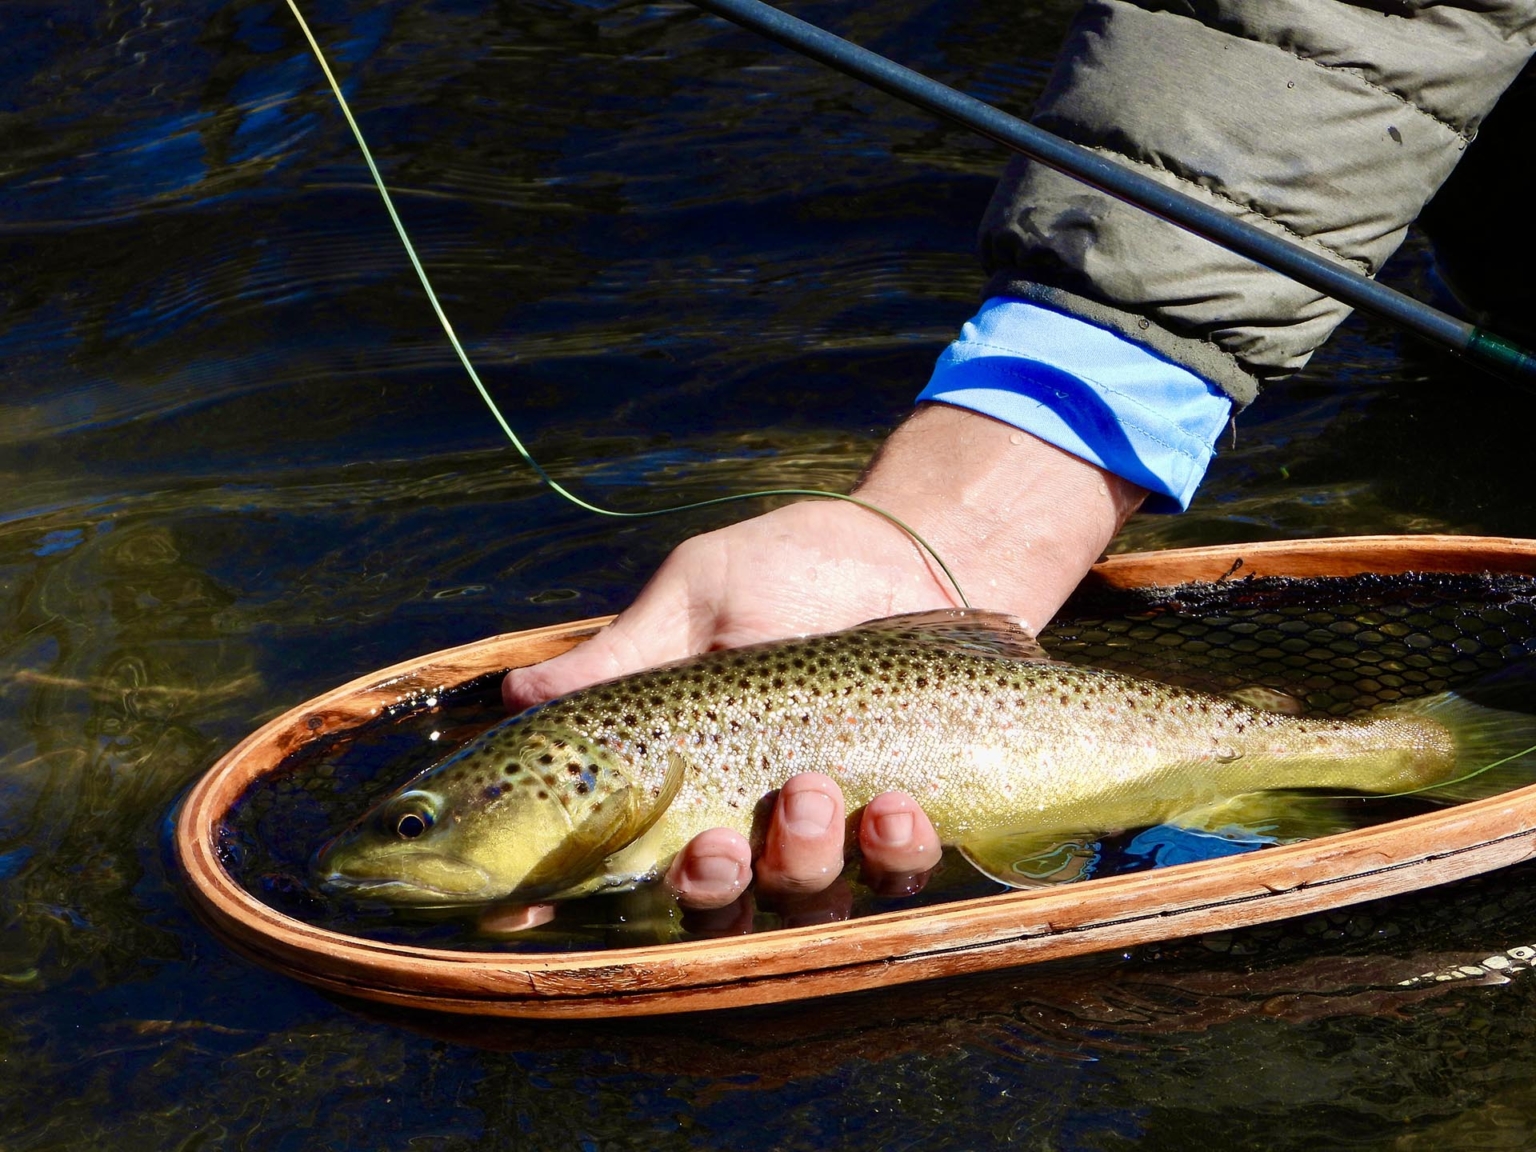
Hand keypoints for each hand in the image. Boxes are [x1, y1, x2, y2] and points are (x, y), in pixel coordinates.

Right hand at [503, 404, 1144, 910]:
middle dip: (710, 884)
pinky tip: (895, 805)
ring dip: (799, 862)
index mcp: (685, 770)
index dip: (571, 896)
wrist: (920, 547)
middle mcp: (749, 816)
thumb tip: (515, 693)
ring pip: (800, 898)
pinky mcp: (908, 821)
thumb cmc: (794, 564)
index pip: (615, 857)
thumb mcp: (697, 595)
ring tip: (814, 789)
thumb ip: (622, 654)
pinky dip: (891, 853)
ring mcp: (831, 826)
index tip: (540, 907)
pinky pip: (896, 876)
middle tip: (722, 838)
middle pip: (710, 904)